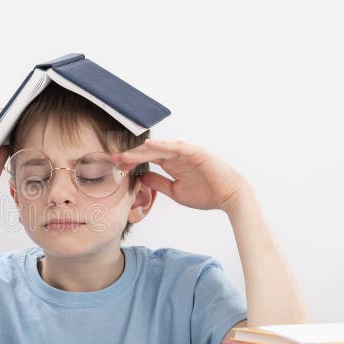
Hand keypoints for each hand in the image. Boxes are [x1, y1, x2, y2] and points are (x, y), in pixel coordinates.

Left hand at [111, 139, 250, 212]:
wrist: (229, 197)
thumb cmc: (206, 194)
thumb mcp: (175, 191)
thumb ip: (159, 183)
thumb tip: (141, 178)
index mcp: (172, 164)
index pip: (147, 159)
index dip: (132, 162)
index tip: (116, 166)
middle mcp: (177, 155)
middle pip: (149, 152)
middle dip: (131, 155)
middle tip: (114, 159)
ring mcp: (186, 152)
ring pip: (159, 149)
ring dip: (141, 151)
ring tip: (125, 154)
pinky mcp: (196, 152)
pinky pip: (176, 147)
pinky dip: (162, 145)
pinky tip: (148, 145)